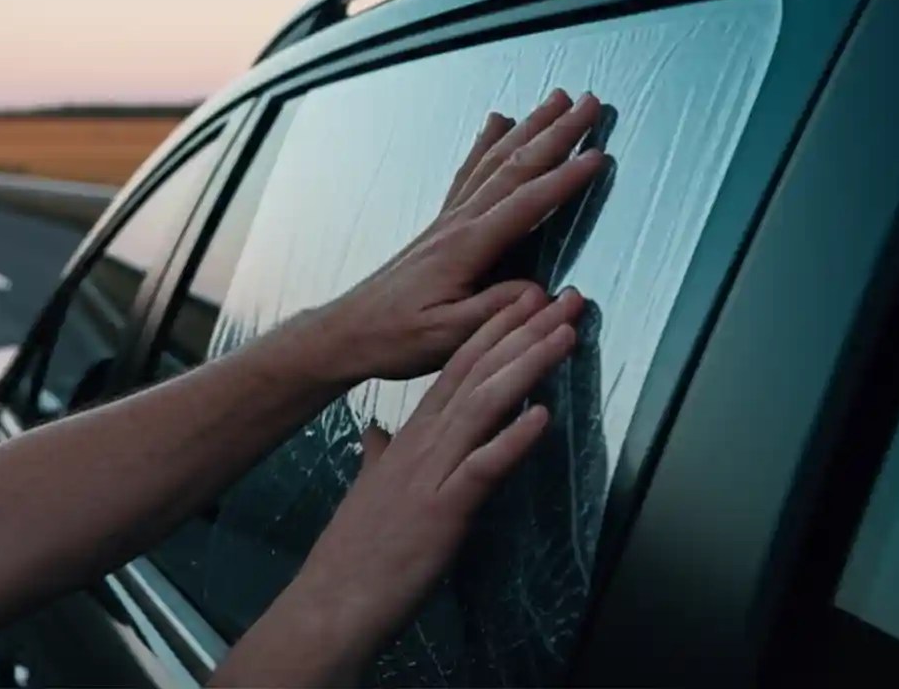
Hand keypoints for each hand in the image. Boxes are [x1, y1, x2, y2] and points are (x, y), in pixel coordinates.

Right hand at [213, 288, 585, 686]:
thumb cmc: (357, 551)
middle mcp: (423, 444)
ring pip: (483, 406)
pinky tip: (542, 415)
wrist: (334, 600)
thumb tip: (377, 433)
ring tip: (564, 335)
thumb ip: (378, 455)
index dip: (495, 332)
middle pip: (477, 373)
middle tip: (565, 297)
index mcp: (411, 438)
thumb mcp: (370, 489)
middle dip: (523, 332)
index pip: (457, 369)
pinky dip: (513, 439)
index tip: (528, 302)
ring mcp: (431, 473)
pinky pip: (482, 467)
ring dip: (527, 367)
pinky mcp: (443, 510)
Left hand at [312, 89, 601, 380]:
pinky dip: (486, 143)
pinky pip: (468, 172)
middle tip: (589, 102)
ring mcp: (447, 220)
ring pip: (494, 161)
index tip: (598, 154)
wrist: (349, 332)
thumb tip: (542, 290)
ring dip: (529, 127)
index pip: (525, 204)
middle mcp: (457, 224)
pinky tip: (496, 122)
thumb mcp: (450, 336)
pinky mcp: (440, 226)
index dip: (564, 180)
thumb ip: (496, 309)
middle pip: (514, 167)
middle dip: (556, 133)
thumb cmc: (396, 338)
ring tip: (556, 98)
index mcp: (466, 248)